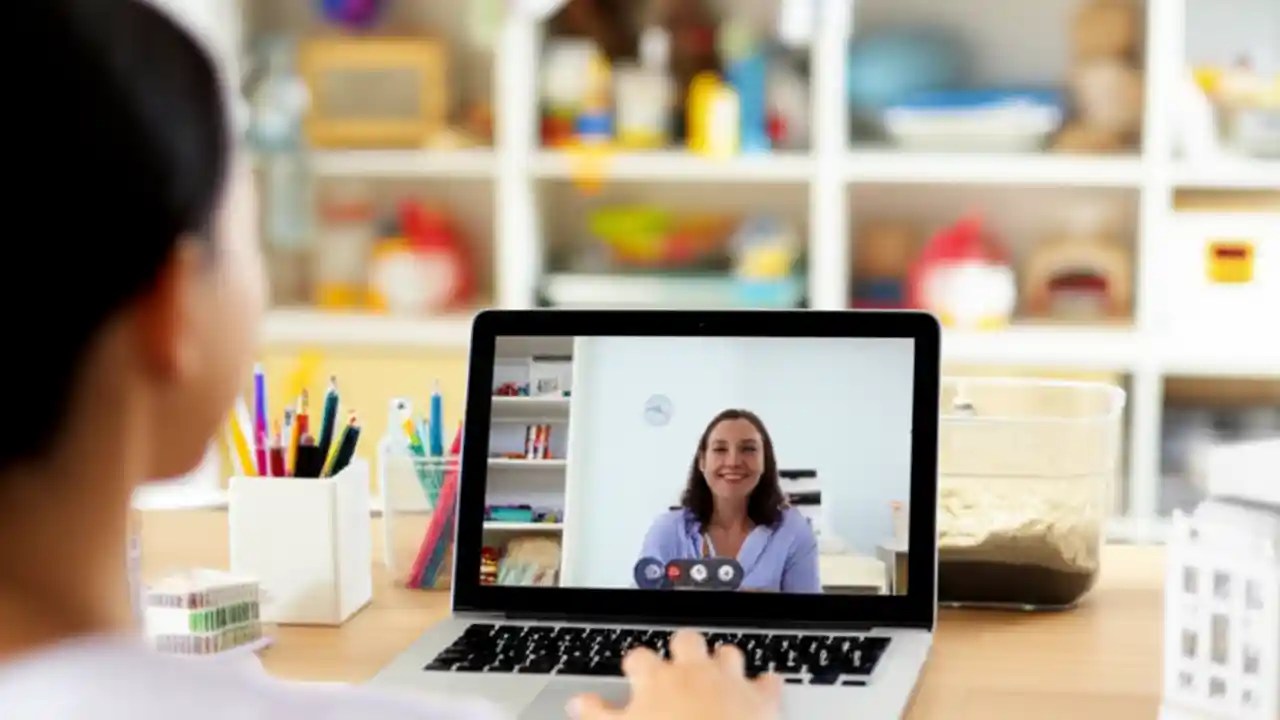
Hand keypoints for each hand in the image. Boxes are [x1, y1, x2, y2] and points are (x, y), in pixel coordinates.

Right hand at [568, 629, 782, 719]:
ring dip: (724, 661)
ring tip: (718, 670)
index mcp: (657, 679)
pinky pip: (768, 683)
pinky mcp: (760, 699)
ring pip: (728, 654)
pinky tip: (764, 688)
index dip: (636, 664)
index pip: (639, 658)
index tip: (634, 671)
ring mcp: (729, 681)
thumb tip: (578, 704)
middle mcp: (694, 671)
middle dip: (682, 647)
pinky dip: (766, 685)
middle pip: (686, 640)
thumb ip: (598, 714)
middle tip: (679, 662)